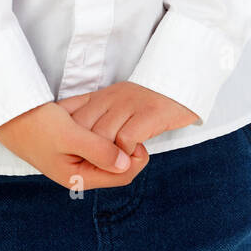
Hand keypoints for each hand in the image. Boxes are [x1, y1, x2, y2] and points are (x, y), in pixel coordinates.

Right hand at [0, 100, 149, 189]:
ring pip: (107, 152)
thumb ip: (98, 150)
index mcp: (78, 177)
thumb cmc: (36, 124)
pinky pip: (95, 142)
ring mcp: (73, 159)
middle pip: (116, 166)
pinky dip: (101, 130)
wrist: (9, 112)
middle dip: (125, 148)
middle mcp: (77, 172)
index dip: (135, 159)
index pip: (120, 177)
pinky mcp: (70, 145)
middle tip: (129, 125)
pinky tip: (101, 117)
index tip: (139, 137)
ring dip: (114, 138)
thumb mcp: (70, 135)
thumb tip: (126, 163)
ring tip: (115, 119)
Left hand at [56, 81, 200, 155]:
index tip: (71, 156)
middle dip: (86, 154)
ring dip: (107, 157)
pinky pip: (126, 138)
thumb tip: (82, 142)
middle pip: (83, 131)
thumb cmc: (149, 102)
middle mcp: (111, 97)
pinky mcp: (150, 112)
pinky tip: (137, 153)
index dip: (67, 138)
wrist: (182, 82)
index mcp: (100, 96)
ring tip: (119, 164)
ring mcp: (130, 104)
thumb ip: (100, 118)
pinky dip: (127, 152)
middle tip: (98, 168)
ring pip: (102, 137)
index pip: (69, 115)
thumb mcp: (118, 104)